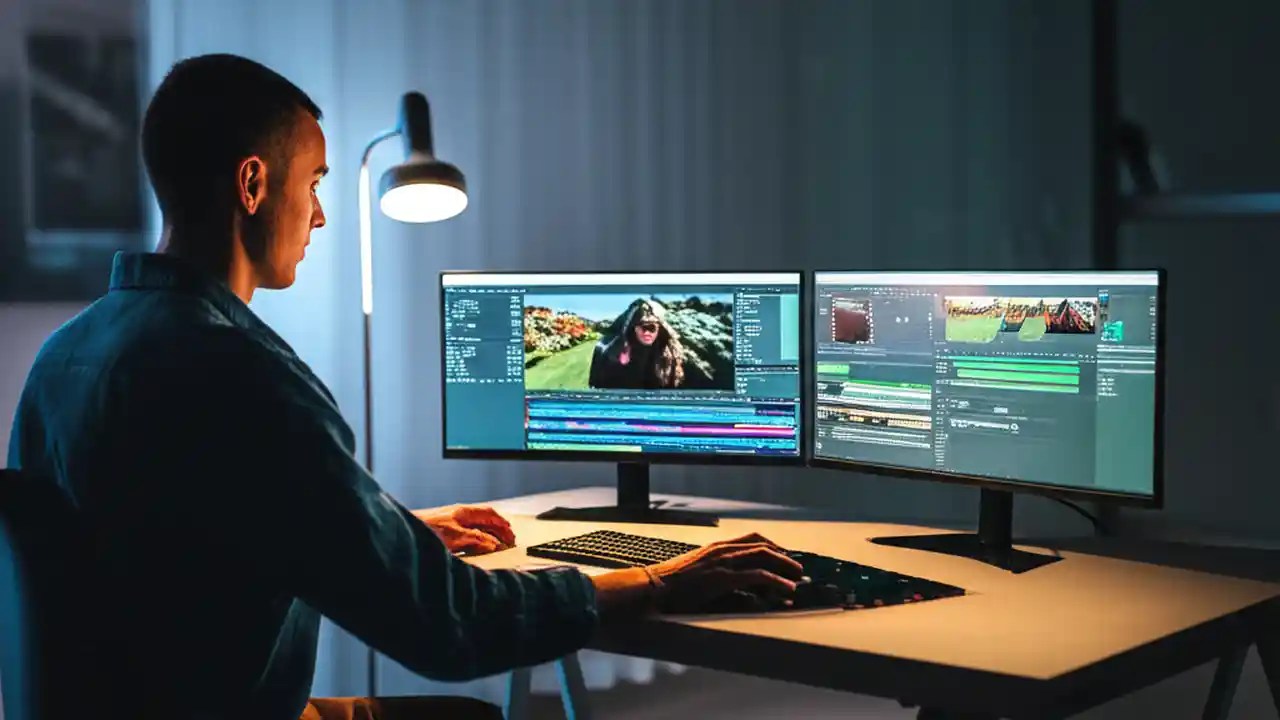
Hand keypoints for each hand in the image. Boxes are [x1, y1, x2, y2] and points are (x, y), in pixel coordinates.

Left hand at [414, 506, 515, 554]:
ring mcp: (448, 523)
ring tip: (493, 547)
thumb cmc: (424, 529)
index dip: (503, 524)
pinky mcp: (440, 534)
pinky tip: (473, 551)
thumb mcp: (456, 536)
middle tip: (507, 542)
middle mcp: (456, 515)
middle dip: (497, 530)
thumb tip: (493, 543)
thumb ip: (477, 539)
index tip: (511, 535)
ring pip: (473, 528)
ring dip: (486, 536)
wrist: (399, 535)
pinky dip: (474, 542)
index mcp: (462, 511)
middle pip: (483, 520)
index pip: (489, 513)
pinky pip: (464, 536)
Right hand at [646, 533, 804, 612]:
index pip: (751, 538)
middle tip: (797, 567)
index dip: (771, 545)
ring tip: (797, 577)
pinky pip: (758, 576)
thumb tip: (733, 580)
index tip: (783, 554)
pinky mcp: (724, 577)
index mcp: (717, 547)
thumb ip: (716, 569)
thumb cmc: (672, 582)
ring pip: (763, 556)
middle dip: (783, 555)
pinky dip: (776, 580)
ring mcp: (724, 562)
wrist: (655, 586)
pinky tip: (786, 588)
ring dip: (784, 565)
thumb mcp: (697, 569)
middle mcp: (723, 549)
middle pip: (761, 545)